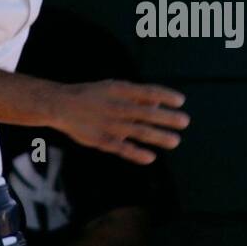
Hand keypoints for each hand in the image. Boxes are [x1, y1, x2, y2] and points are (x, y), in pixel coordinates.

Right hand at [51, 80, 189, 164]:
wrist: (61, 105)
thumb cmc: (92, 95)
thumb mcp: (113, 88)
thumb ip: (135, 96)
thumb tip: (158, 106)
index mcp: (120, 90)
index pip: (147, 91)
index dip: (165, 95)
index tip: (180, 100)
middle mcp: (117, 106)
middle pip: (147, 113)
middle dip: (167, 118)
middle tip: (185, 121)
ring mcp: (110, 124)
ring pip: (139, 131)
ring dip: (158, 136)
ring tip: (175, 141)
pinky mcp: (102, 140)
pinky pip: (122, 148)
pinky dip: (136, 154)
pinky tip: (150, 158)